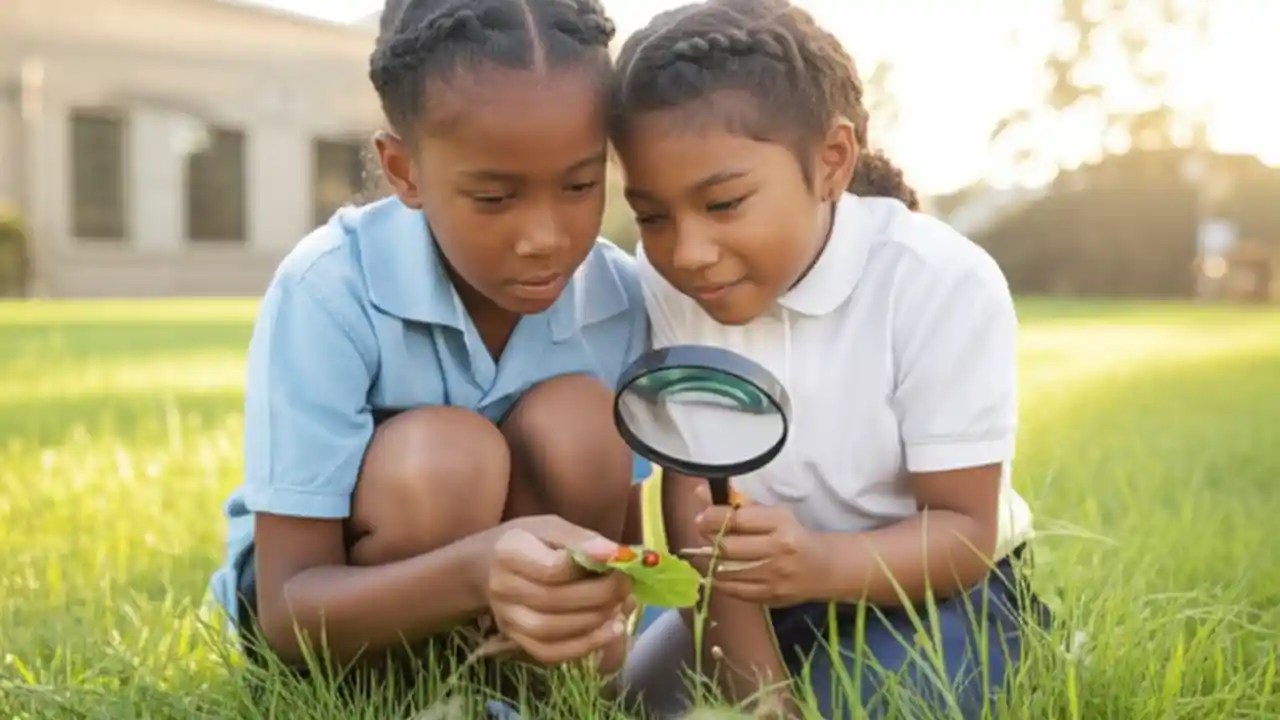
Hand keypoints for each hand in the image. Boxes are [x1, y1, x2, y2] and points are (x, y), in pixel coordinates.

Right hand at [483, 515, 634, 665]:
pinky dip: (584, 646)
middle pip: (553, 600)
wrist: (489, 567)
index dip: (591, 568)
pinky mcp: (516, 641)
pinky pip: (549, 653)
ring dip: (594, 622)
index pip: (552, 568)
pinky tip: (608, 631)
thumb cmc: (529, 541)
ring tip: (620, 608)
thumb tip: (616, 554)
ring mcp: (507, 619)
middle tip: (626, 587)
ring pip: (551, 631)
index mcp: (509, 552)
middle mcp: (503, 589)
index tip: (619, 563)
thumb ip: (582, 540)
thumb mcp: (552, 527)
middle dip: (600, 596)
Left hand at [693, 487, 828, 606]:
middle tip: (702, 534)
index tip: (702, 517)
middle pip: (728, 547)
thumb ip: (739, 505)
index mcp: (780, 523)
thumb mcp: (774, 514)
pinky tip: (713, 573)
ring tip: (705, 553)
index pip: (738, 519)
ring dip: (709, 561)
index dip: (713, 517)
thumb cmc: (794, 534)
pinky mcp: (769, 596)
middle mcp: (777, 550)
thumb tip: (700, 493)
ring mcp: (773, 577)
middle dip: (708, 539)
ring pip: (727, 571)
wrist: (823, 568)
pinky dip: (718, 582)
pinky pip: (734, 591)